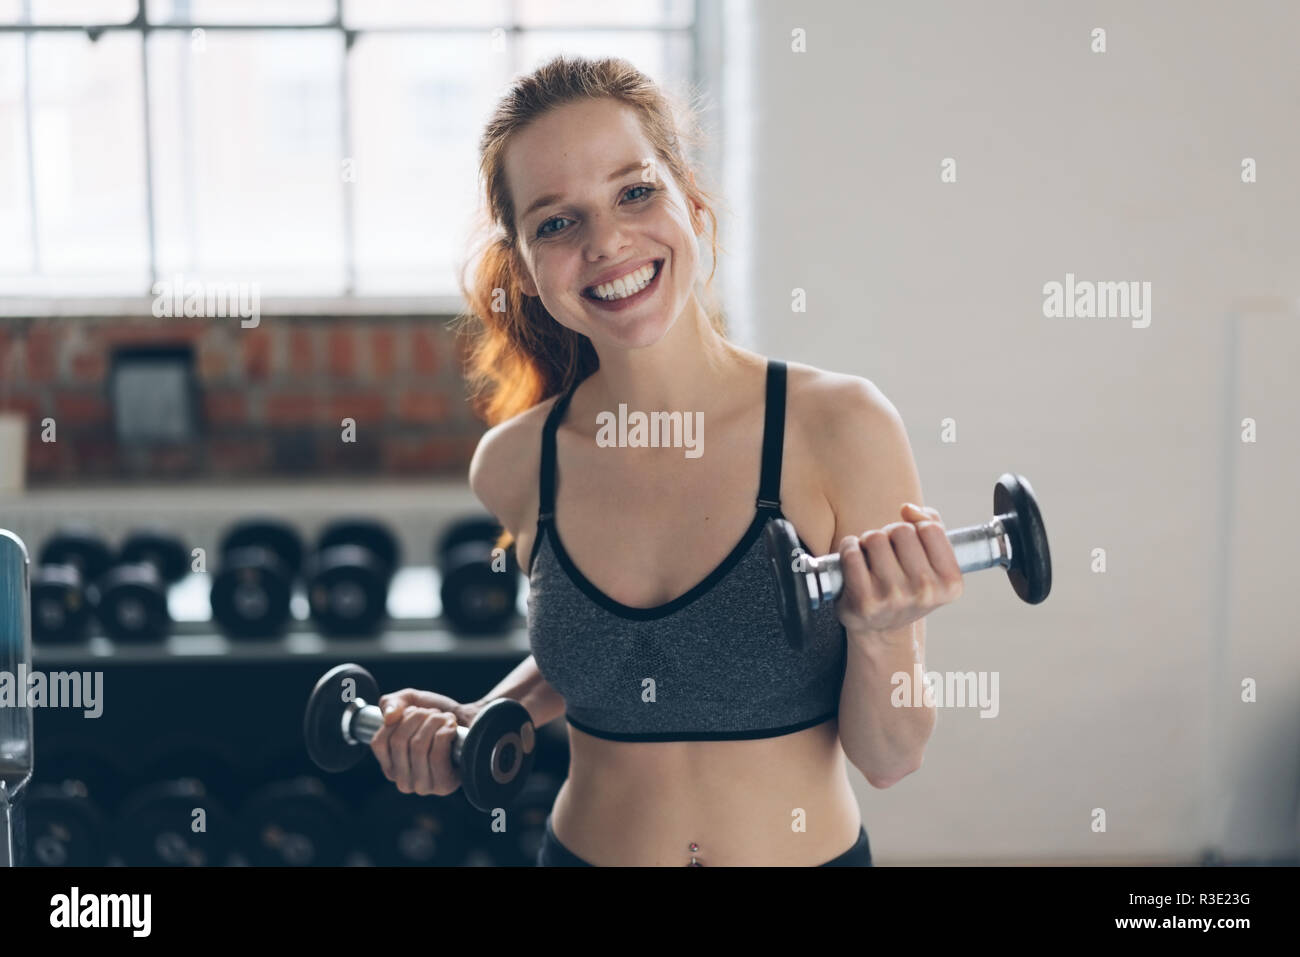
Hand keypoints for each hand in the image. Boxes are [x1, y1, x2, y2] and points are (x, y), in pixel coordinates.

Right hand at [368, 688, 479, 795]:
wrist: (473, 723)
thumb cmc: (439, 717)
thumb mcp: (411, 702)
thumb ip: (392, 702)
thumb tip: (388, 716)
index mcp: (390, 766)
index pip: (379, 742)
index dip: (398, 719)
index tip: (415, 711)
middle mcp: (403, 781)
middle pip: (400, 742)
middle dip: (419, 717)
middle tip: (434, 713)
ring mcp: (422, 786)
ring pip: (418, 746)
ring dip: (434, 723)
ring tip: (445, 719)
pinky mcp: (443, 785)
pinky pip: (437, 755)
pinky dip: (445, 732)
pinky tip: (452, 729)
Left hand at [835, 503, 963, 637]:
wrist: (881, 631)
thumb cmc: (907, 587)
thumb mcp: (932, 563)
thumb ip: (932, 525)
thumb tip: (907, 509)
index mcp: (950, 583)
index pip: (931, 529)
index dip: (915, 527)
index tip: (908, 542)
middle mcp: (925, 592)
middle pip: (901, 530)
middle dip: (889, 534)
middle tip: (886, 552)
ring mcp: (894, 598)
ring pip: (875, 538)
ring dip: (868, 541)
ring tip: (870, 558)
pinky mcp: (864, 601)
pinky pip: (852, 553)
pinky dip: (848, 548)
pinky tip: (853, 560)